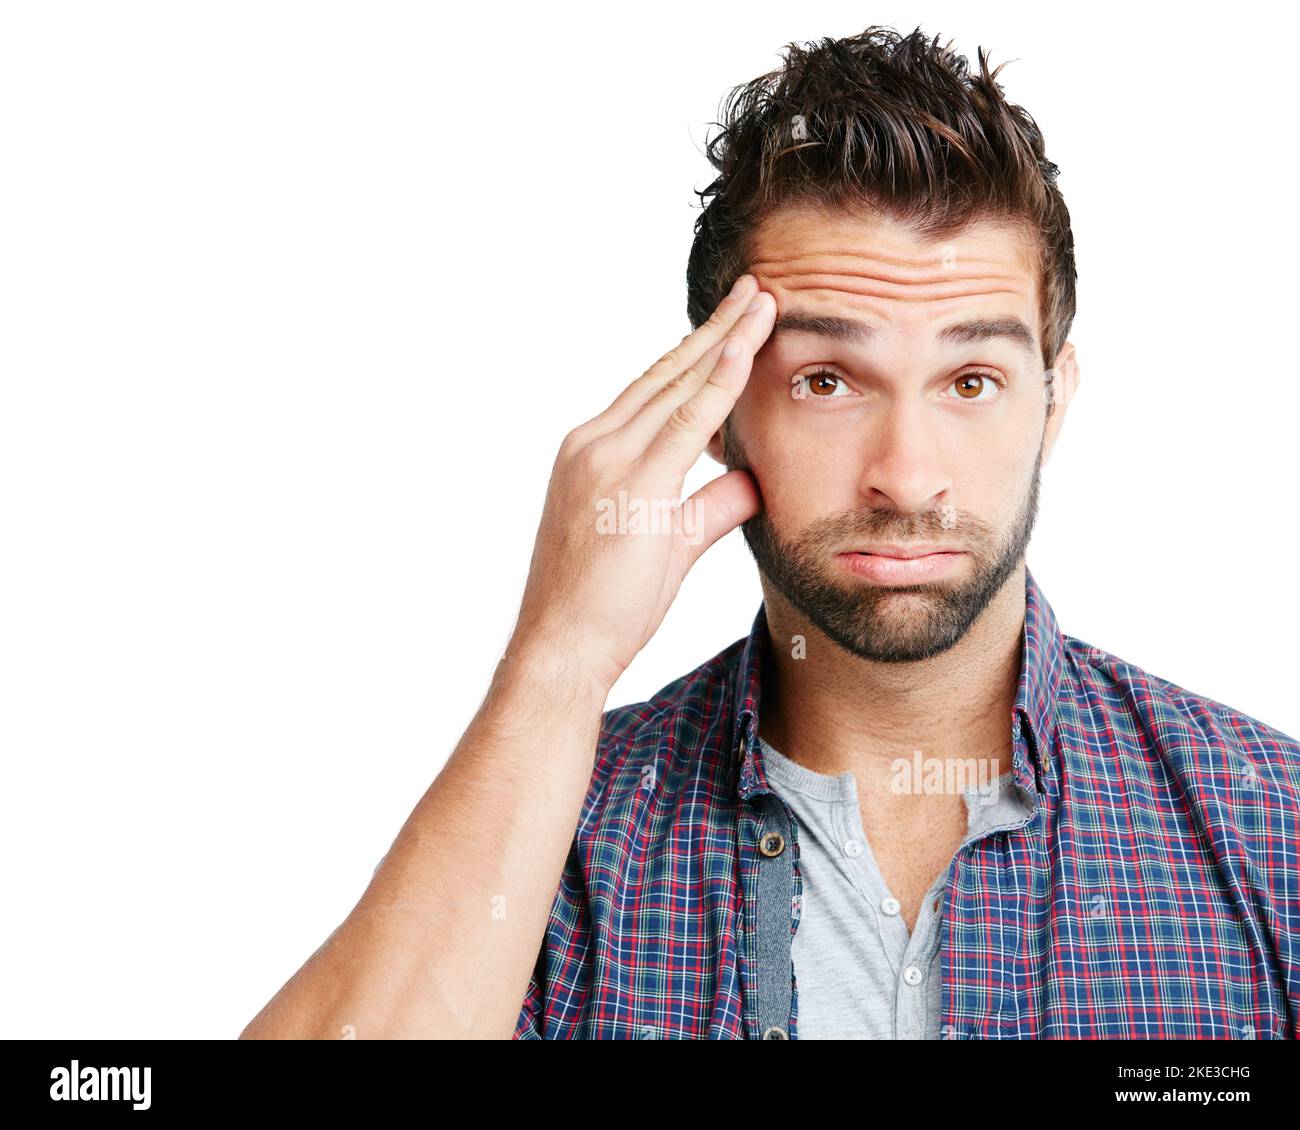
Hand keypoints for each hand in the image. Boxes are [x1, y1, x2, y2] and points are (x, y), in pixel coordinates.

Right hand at [504, 274, 774, 692]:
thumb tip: (754, 481)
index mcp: (593, 451)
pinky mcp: (630, 483)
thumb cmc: (605, 604)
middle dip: (716, 328)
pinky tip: (745, 349)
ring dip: (724, 339)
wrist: (562, 647)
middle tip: (755, 288)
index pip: (654, 389)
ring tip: (762, 302)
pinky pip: (683, 420)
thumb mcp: (669, 542)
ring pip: (676, 384)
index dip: (698, 352)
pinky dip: (717, 381)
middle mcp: (594, 443)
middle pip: (667, 372)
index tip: (732, 322)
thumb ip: (711, 504)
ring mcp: (606, 458)